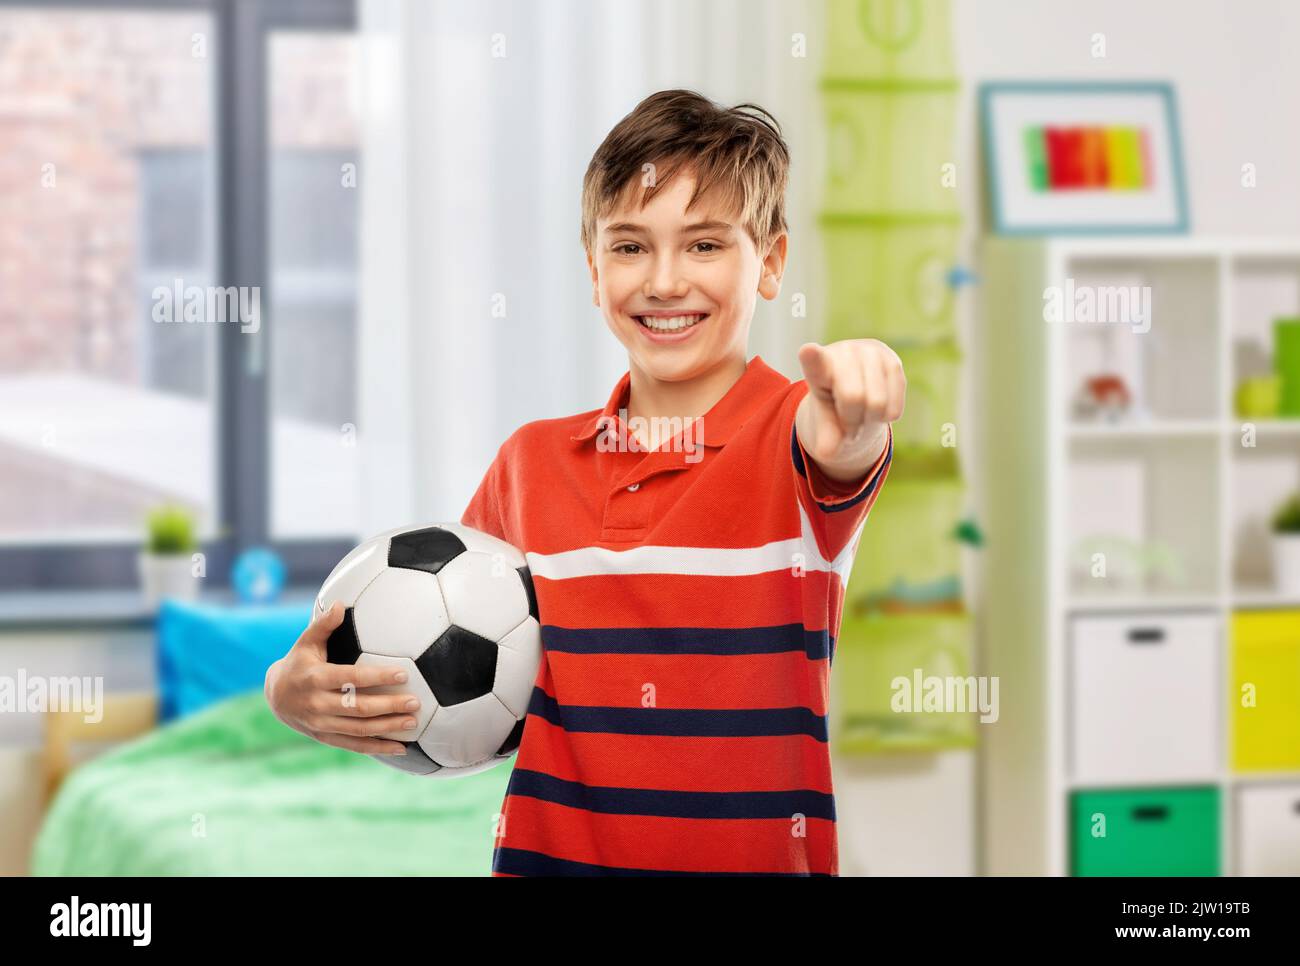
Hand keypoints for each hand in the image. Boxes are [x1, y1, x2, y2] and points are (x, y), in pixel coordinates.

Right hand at [264, 601, 418, 755]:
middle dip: (388, 706)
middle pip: (358, 707)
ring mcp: (321, 724)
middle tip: (415, 702)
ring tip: (413, 723)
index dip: (377, 676)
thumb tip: (339, 604)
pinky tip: (400, 747)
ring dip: (388, 728)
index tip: (403, 674)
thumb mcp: (305, 643)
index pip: (350, 678)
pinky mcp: (326, 738)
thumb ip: (324, 625)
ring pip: (359, 729)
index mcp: (315, 678)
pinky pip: (354, 745)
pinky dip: (378, 747)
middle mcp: (317, 704)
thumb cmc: (298, 663)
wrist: (275, 697)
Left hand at [795, 339, 904, 480]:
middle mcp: (844, 352)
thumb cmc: (834, 405)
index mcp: (817, 365)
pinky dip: (886, 417)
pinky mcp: (893, 362)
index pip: (814, 360)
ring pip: (877, 403)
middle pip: (853, 398)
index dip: (812, 356)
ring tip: (862, 413)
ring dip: (870, 419)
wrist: (858, 389)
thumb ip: (824, 436)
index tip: (807, 350)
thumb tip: (827, 453)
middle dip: (851, 420)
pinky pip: (894, 406)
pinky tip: (878, 408)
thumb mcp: (824, 421)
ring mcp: (871, 352)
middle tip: (848, 421)